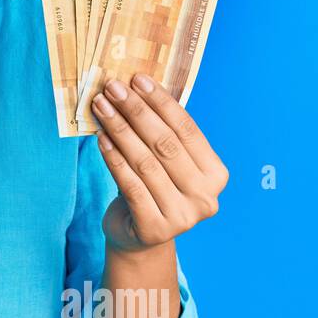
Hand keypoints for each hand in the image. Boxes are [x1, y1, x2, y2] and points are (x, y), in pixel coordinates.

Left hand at [91, 73, 227, 255]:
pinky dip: (113, 158)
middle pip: (165, 144)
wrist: (139, 238)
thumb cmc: (153, 190)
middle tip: (113, 88)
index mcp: (216, 175)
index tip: (138, 79)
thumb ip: (161, 133)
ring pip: (145, 162)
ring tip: (101, 107)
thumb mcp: (165, 163)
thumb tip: (135, 87)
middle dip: (136, 111)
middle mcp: (206, 197)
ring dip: (119, 130)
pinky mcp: (155, 229)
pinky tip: (100, 138)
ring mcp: (183, 217)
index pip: (187, 130)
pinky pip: (130, 184)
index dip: (161, 102)